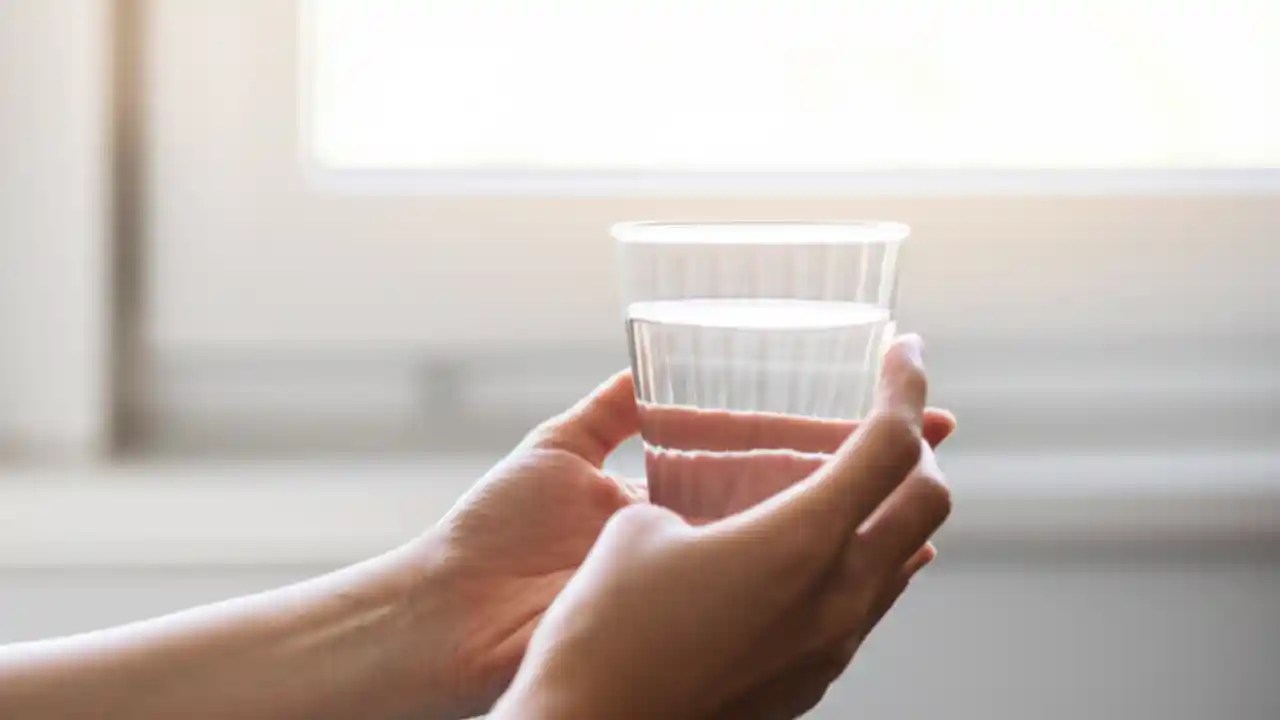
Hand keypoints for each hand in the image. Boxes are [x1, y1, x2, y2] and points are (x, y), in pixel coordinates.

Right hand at [490, 335, 950, 718]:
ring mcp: (830, 648)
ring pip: (904, 559)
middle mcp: (836, 598)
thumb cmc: (601, 633)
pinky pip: (866, 605)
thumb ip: (699, 500)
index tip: (907, 352)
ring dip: (891, 506)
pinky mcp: (809, 682)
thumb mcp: (640, 530)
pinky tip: (816, 548)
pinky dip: (861, 558)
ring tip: (849, 475)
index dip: (905, 386)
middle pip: (928, 502)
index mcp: (800, 543)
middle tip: (886, 415)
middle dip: (918, 445)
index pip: (890, 445)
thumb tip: (714, 508)